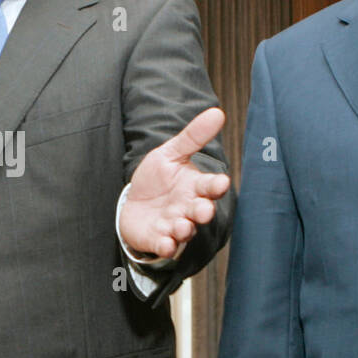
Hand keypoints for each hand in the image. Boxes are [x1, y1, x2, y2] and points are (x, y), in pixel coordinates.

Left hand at [119, 107, 230, 259]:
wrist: (135, 203)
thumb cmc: (158, 179)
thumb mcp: (171, 154)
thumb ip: (193, 137)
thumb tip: (218, 112)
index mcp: (195, 187)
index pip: (210, 186)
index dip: (216, 185)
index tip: (222, 182)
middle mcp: (188, 208)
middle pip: (200, 211)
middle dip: (203, 211)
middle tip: (204, 210)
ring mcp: (174, 225)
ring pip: (184, 230)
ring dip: (184, 229)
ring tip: (181, 226)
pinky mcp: (158, 239)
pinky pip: (165, 245)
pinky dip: (166, 246)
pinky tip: (165, 243)